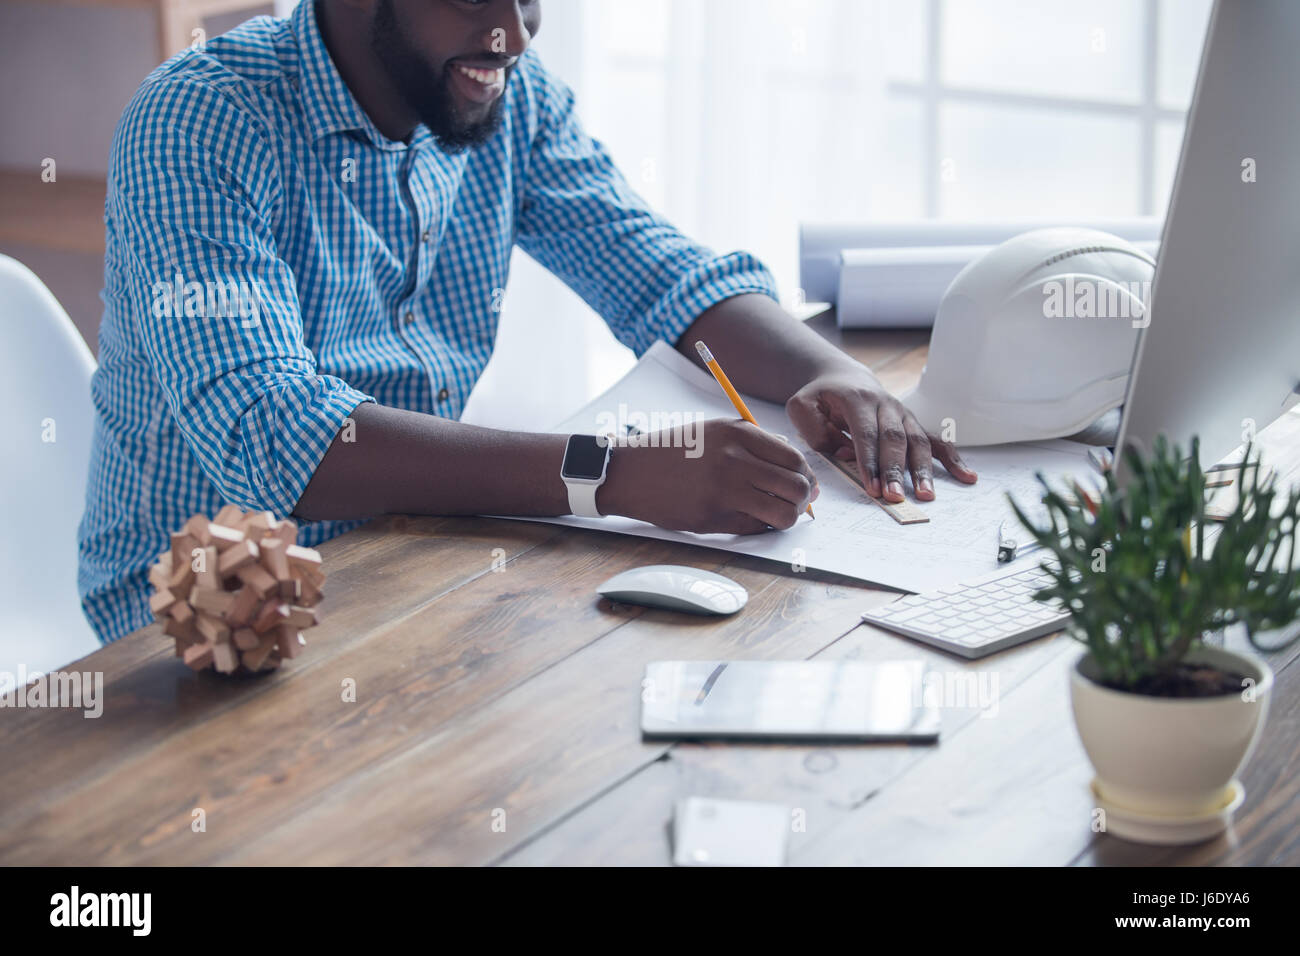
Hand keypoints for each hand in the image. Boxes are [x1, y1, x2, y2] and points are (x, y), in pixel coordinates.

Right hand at [598, 419, 818, 533]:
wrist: (630, 472)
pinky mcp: (712, 519)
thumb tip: (795, 467)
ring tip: (778, 514)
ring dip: (787, 517)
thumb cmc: (674, 451)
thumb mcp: (714, 431)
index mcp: (737, 434)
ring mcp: (723, 492)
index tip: (803, 482)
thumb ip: (754, 444)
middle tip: (797, 502)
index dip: (805, 474)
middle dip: (803, 498)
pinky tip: (750, 518)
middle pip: (795, 487)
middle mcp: (734, 461)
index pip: (794, 458)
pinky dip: (760, 526)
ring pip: (782, 513)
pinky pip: (755, 528)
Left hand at [785, 368, 977, 501]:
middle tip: (895, 496)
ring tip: (926, 495)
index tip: (872, 487)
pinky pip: (936, 440)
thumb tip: (847, 455)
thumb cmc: (820, 398)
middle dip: (896, 470)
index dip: (870, 461)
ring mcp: (903, 414)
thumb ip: (817, 431)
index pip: (866, 433)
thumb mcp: (803, 407)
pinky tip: (967, 477)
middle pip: (895, 439)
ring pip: (918, 441)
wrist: (842, 377)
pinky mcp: (913, 424)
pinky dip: (953, 459)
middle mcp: (886, 404)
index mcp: (858, 399)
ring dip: (922, 470)